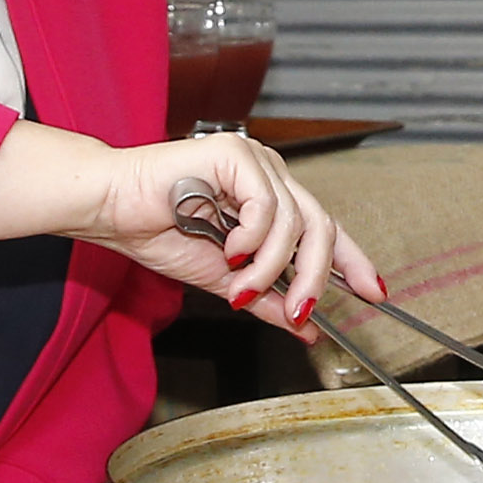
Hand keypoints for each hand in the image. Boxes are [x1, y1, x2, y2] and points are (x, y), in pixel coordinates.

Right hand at [89, 132, 382, 335]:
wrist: (109, 210)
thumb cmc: (156, 233)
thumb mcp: (225, 281)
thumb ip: (268, 300)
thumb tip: (306, 329)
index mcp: (272, 201)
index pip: (326, 229)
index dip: (353, 261)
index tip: (373, 292)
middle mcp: (271, 176)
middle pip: (320, 228)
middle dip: (315, 279)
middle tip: (301, 312)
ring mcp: (254, 161)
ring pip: (294, 222)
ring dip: (270, 267)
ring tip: (239, 286)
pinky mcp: (234, 153)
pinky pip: (266, 204)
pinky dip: (254, 237)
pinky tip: (229, 250)